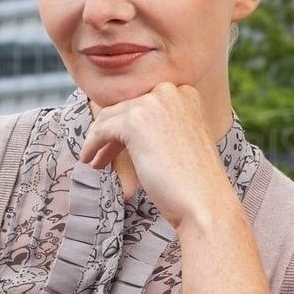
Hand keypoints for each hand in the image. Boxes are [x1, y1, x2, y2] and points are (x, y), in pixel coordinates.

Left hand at [79, 82, 234, 230]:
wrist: (204, 202)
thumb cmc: (196, 182)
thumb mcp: (183, 140)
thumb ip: (163, 125)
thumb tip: (129, 127)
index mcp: (186, 93)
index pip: (144, 102)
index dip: (128, 122)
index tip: (120, 143)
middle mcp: (170, 92)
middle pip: (126, 108)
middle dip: (112, 132)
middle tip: (102, 154)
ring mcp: (152, 103)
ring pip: (110, 117)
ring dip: (99, 139)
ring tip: (95, 160)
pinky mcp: (135, 121)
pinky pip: (101, 130)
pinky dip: (91, 145)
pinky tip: (89, 160)